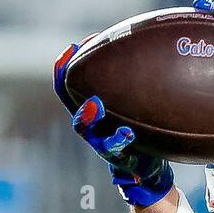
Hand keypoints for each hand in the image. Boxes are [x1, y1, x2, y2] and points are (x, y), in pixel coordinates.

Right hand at [54, 40, 173, 207]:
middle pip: (68, 99)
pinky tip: (127, 132)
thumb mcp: (133, 105)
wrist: (147, 166)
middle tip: (73, 64)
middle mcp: (90, 123)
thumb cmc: (140, 130)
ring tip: (95, 104)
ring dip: (86, 115)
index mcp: (91, 109)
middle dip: (67, 84)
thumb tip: (145, 47)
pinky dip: (119, 138)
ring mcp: (99, 140)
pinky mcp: (114, 156)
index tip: (73, 46)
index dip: (66, 67)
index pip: (69, 86)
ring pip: (83, 129)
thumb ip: (132, 84)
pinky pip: (113, 148)